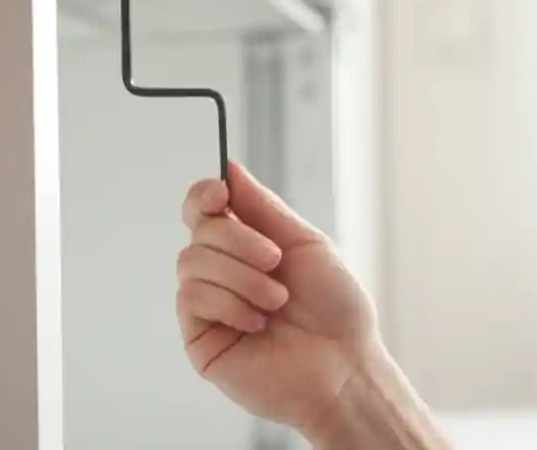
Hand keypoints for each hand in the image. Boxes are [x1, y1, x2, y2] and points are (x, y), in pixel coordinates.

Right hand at [178, 162, 447, 447]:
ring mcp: (208, 306)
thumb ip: (263, 207)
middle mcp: (222, 272)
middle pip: (198, 230)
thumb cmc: (336, 310)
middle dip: (238, 241)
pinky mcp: (200, 338)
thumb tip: (230, 169)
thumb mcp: (304, 244)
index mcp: (244, 247)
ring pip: (191, 262)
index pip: (203, 210)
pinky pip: (192, 298)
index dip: (204, 195)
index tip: (223, 194)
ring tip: (276, 301)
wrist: (345, 368)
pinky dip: (229, 303)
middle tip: (275, 262)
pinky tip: (256, 323)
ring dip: (240, 276)